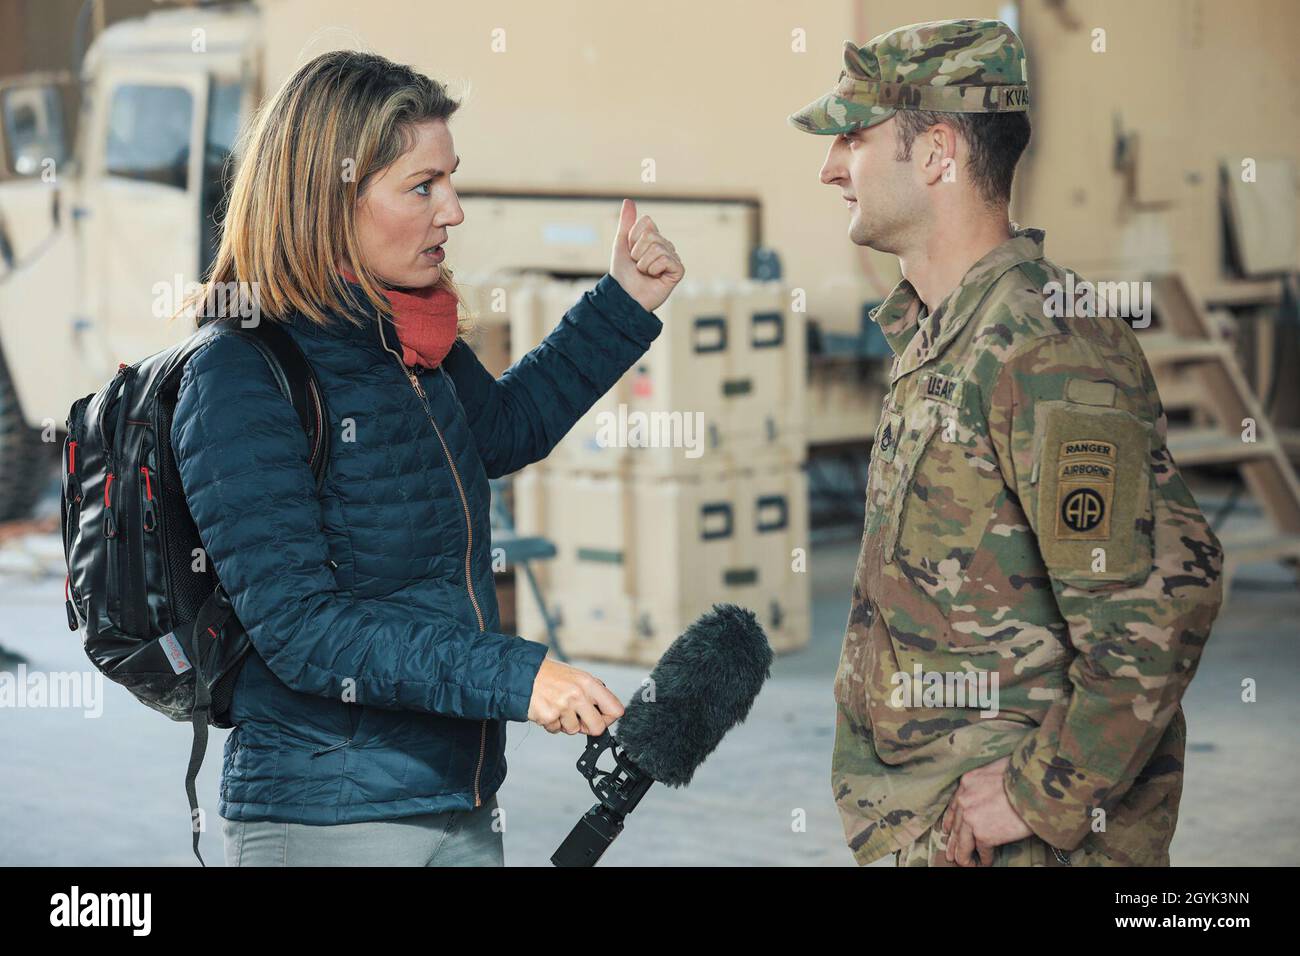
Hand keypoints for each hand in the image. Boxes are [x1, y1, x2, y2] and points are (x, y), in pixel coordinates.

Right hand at [527, 658, 624, 735]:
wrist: (522, 673)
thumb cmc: (548, 674)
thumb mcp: (576, 676)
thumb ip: (591, 692)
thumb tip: (606, 709)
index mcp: (588, 683)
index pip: (615, 709)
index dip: (608, 718)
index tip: (601, 718)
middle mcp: (578, 694)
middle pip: (598, 727)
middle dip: (588, 728)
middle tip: (579, 720)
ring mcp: (563, 706)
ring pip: (574, 730)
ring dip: (565, 724)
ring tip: (557, 708)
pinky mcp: (548, 716)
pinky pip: (556, 730)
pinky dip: (551, 724)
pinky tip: (547, 709)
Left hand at [609, 198, 684, 312]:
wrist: (625, 296)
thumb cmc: (623, 273)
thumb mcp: (621, 244)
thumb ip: (626, 223)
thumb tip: (628, 200)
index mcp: (654, 238)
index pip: (646, 222)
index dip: (633, 237)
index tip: (631, 252)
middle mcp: (666, 246)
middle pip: (651, 235)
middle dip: (637, 252)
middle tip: (637, 266)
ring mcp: (673, 258)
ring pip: (657, 248)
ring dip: (643, 263)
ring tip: (644, 273)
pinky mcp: (678, 271)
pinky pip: (666, 259)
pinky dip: (654, 269)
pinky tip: (655, 277)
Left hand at [941, 756, 1033, 865]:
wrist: (1035, 786)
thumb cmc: (1023, 776)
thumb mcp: (996, 770)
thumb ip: (985, 783)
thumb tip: (989, 793)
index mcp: (967, 783)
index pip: (954, 807)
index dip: (950, 822)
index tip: (948, 831)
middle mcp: (964, 800)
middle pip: (955, 828)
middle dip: (953, 844)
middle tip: (952, 855)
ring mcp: (971, 819)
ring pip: (963, 844)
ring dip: (965, 856)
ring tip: (968, 864)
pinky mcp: (984, 835)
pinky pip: (982, 851)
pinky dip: (985, 859)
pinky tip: (987, 862)